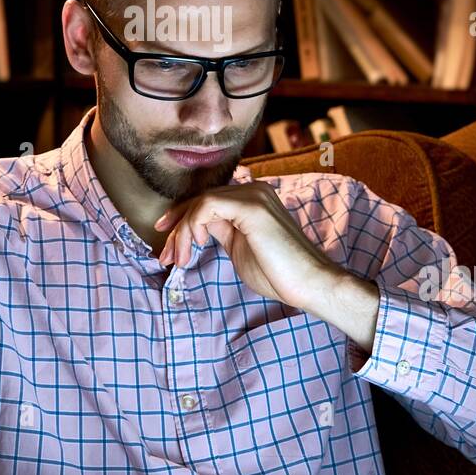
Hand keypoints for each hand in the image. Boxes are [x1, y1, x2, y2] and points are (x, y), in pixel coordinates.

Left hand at [155, 182, 379, 348]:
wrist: (309, 284)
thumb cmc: (278, 273)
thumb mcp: (239, 247)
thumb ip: (221, 231)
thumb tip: (197, 228)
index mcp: (252, 200)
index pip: (208, 201)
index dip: (182, 218)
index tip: (167, 240)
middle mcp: (253, 190)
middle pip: (201, 199)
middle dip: (177, 228)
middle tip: (166, 257)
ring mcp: (254, 195)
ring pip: (201, 202)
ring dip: (183, 232)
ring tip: (179, 259)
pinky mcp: (251, 207)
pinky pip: (208, 206)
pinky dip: (193, 226)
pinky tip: (195, 246)